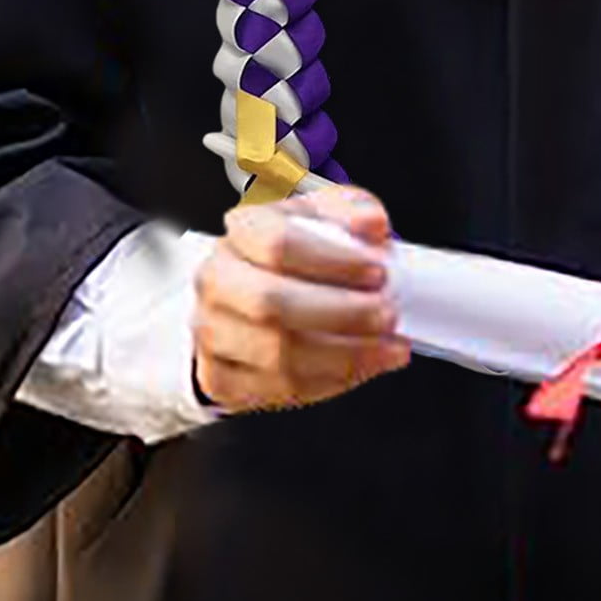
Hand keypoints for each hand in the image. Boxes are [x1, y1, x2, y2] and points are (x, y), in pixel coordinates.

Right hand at [193, 185, 409, 411]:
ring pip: (277, 356)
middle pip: (272, 303)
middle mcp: (219, 280)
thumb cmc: (298, 249)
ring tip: (386, 345)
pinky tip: (363, 365)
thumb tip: (370, 223)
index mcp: (242, 230)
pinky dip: (331, 382)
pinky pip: (279, 390)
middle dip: (342, 314)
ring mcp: (213, 331)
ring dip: (345, 355)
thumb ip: (353, 210)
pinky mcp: (221, 377)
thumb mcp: (329, 214)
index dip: (333, 261)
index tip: (377, 271)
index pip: (278, 244)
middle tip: (387, 314)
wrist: (254, 289)